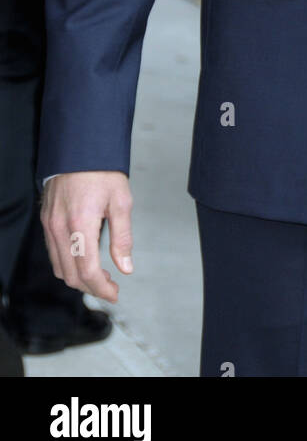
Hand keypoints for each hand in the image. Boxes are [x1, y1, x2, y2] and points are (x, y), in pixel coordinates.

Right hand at [41, 171, 132, 303]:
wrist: (80, 147)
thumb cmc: (102, 171)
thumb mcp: (121, 201)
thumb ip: (123, 238)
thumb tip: (126, 267)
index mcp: (80, 223)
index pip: (87, 271)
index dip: (102, 288)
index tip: (115, 293)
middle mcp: (60, 227)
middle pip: (71, 275)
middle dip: (91, 287)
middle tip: (110, 287)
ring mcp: (50, 224)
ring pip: (59, 267)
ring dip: (78, 278)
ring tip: (100, 275)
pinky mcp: (46, 220)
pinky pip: (53, 252)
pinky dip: (67, 264)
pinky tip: (84, 259)